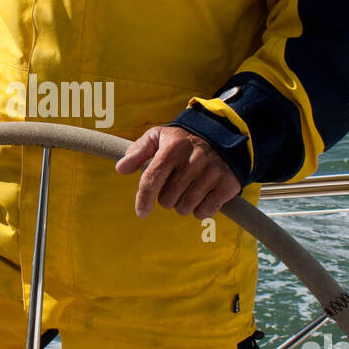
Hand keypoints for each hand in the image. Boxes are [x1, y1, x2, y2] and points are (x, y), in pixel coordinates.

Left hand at [115, 125, 241, 219]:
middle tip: (176, 185)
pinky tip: (203, 196)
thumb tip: (121, 168)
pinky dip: (200, 210)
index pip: (152, 180)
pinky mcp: (227, 184)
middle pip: (167, 200)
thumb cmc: (183, 141)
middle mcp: (194, 160)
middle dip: (167, 198)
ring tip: (188, 190)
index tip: (142, 212)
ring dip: (183, 205)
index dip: (143, 200)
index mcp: (173, 148)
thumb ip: (138, 151)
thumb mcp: (158, 137)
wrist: (222, 136)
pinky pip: (204, 212)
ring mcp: (212, 173)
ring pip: (185, 208)